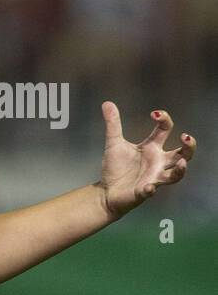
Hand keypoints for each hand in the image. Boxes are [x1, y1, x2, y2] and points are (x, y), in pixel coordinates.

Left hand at [97, 102, 195, 218]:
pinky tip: (148, 187)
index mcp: (152, 148)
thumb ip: (113, 124)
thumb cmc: (116, 168)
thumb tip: (107, 103)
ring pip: (176, 175)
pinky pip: (151, 191)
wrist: (106, 192)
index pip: (166, 130)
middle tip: (186, 137)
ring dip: (180, 169)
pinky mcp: (144, 191)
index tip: (155, 114)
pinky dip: (150, 189)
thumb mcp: (114, 143)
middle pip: (183, 153)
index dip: (164, 119)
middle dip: (189, 146)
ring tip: (181, 162)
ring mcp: (154, 177)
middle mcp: (158, 162)